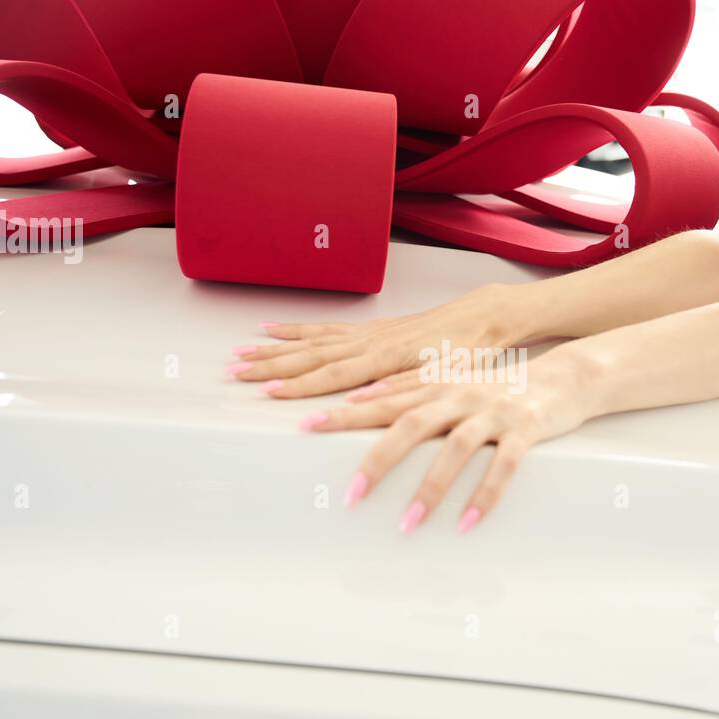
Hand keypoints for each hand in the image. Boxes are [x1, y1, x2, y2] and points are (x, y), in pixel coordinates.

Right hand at [223, 283, 525, 397]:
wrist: (484, 318)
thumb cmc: (470, 352)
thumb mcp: (447, 377)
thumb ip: (406, 388)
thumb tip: (363, 401)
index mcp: (388, 357)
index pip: (335, 375)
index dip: (301, 386)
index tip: (269, 394)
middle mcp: (371, 342)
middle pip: (311, 356)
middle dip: (271, 366)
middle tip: (233, 374)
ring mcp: (367, 333)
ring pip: (311, 341)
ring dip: (274, 349)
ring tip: (239, 354)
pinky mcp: (370, 329)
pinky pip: (325, 328)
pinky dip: (296, 329)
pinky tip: (273, 329)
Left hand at [297, 350, 594, 532]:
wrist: (566, 376)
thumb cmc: (500, 387)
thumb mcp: (452, 383)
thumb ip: (409, 390)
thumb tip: (359, 397)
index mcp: (438, 387)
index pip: (383, 400)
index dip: (345, 413)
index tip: (307, 427)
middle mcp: (460, 397)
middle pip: (411, 424)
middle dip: (378, 460)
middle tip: (351, 496)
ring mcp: (494, 413)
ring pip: (456, 449)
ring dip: (430, 488)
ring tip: (408, 524)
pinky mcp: (525, 430)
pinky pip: (504, 466)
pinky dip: (485, 495)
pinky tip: (468, 523)